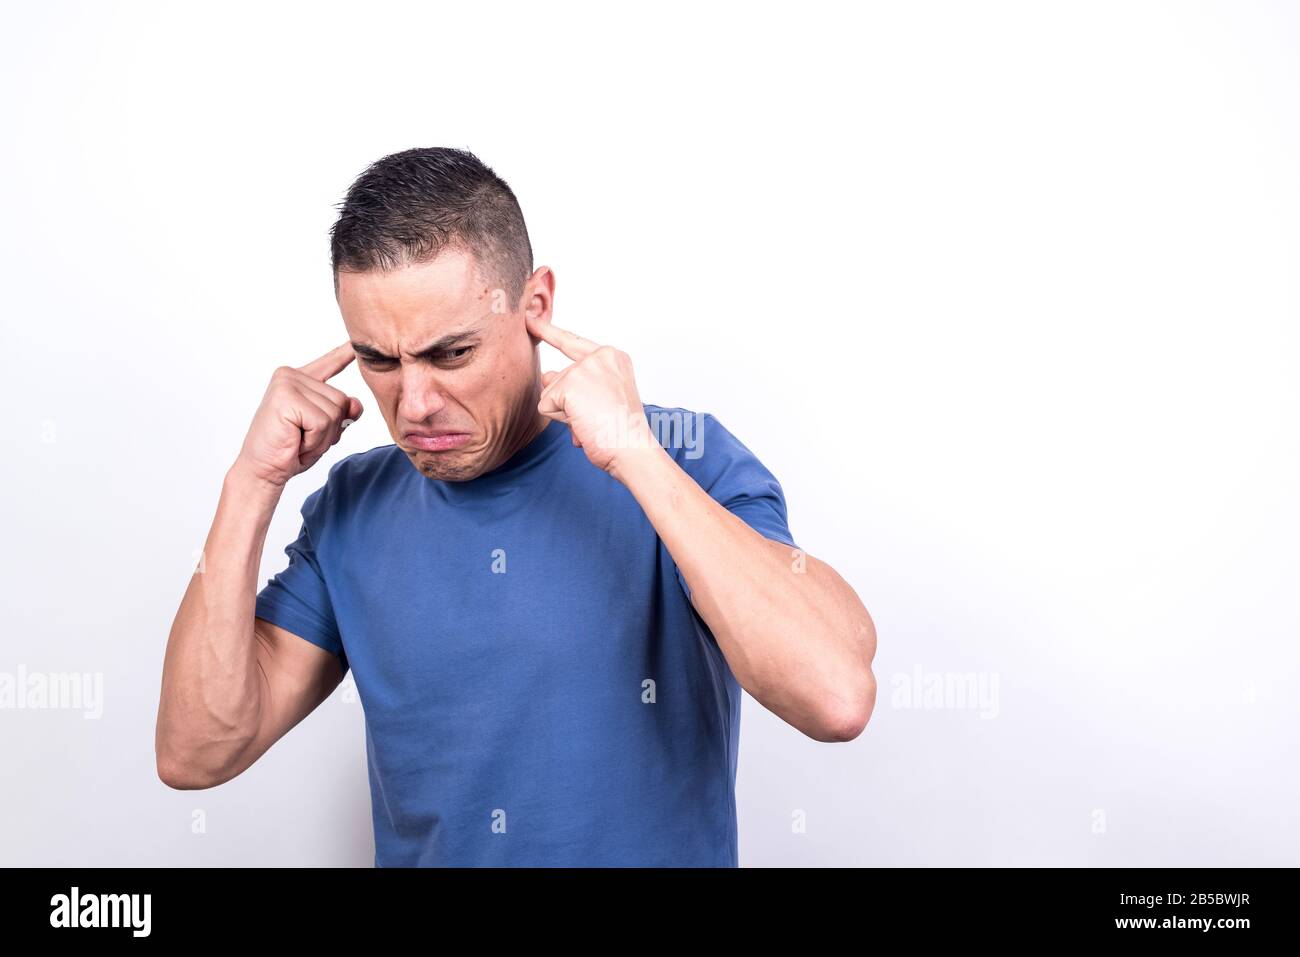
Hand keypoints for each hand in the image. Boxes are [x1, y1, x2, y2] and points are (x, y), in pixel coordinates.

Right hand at [231, 341, 363, 488]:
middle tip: (303, 438)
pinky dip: (314, 439)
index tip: (355, 341)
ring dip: (322, 436)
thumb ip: (342, 412)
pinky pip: (322, 422)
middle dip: (331, 429)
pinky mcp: (286, 398)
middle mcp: (291, 375)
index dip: (343, 353)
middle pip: (341, 400)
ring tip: (298, 439)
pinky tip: (295, 441)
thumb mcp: (325, 430)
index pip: (328, 364)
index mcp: (299, 380)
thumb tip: (355, 404)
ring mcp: (287, 383)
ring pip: (335, 411)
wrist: (264, 471)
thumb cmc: (291, 450)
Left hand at [527, 314, 656, 477]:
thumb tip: (545, 375)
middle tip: (599, 417)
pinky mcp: (569, 385)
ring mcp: (583, 369)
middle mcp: (599, 356)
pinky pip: (546, 406)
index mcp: (612, 357)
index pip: (573, 342)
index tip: (530, 318)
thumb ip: (575, 382)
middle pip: (559, 379)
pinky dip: (561, 421)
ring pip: (551, 393)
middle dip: (569, 404)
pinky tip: (584, 424)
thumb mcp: (601, 397)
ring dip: (566, 414)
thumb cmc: (623, 430)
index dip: (550, 332)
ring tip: (593, 421)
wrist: (632, 448)